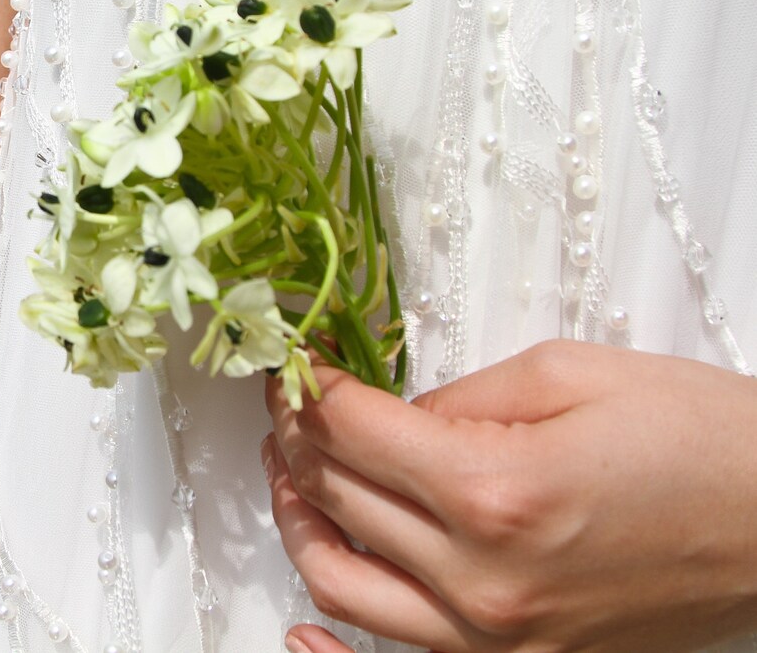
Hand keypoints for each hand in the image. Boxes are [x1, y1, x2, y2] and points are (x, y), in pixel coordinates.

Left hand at [261, 339, 756, 652]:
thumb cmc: (703, 441)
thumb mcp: (570, 375)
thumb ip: (457, 395)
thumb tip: (385, 414)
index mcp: (493, 489)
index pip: (347, 431)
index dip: (302, 389)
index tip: (288, 365)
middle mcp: (484, 579)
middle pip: (337, 496)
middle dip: (295, 437)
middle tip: (288, 402)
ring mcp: (500, 638)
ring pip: (342, 583)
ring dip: (299, 519)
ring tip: (294, 473)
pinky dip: (337, 630)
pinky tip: (303, 618)